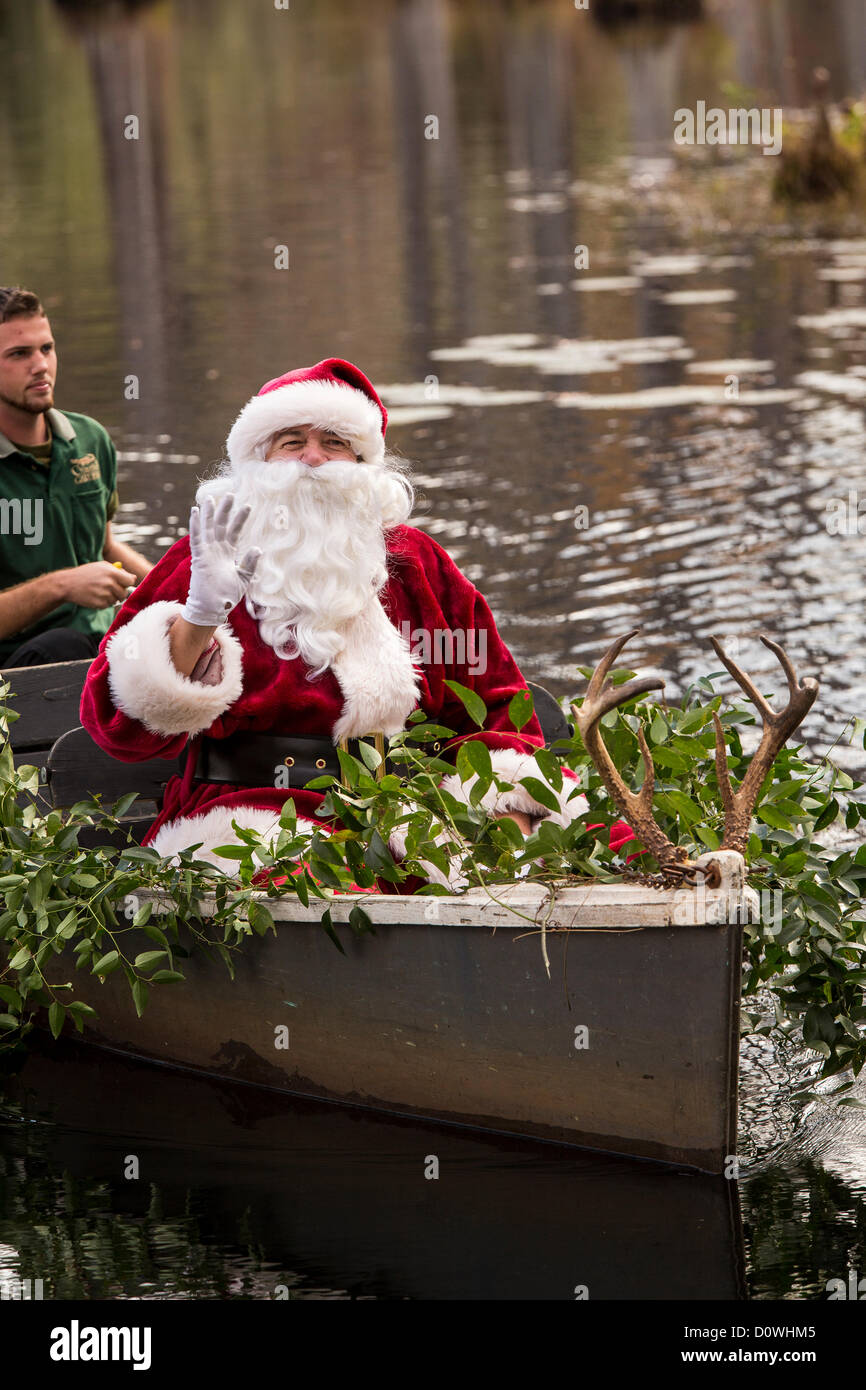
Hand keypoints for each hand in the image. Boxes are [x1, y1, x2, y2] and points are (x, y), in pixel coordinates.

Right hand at [60, 561, 136, 608]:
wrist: (68, 584)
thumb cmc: (86, 573)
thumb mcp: (102, 566)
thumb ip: (119, 571)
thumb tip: (133, 577)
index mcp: (112, 572)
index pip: (130, 581)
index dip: (127, 583)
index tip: (123, 583)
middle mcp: (109, 584)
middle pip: (124, 593)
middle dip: (119, 592)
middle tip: (109, 588)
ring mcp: (104, 595)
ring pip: (116, 600)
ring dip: (111, 597)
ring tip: (100, 591)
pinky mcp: (99, 604)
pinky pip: (108, 605)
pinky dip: (104, 602)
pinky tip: (95, 596)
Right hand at [182, 494, 261, 627]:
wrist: (214, 608)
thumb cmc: (227, 596)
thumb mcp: (244, 578)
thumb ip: (250, 563)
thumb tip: (257, 548)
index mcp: (227, 553)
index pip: (234, 531)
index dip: (240, 518)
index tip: (248, 505)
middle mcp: (216, 550)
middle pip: (221, 525)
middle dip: (225, 509)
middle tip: (230, 493)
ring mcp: (206, 553)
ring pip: (208, 528)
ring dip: (210, 513)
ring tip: (211, 497)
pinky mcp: (199, 557)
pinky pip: (196, 538)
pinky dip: (196, 524)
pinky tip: (196, 511)